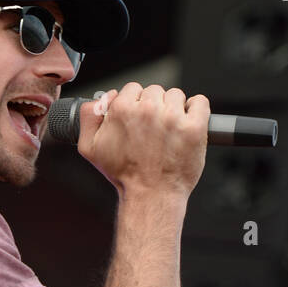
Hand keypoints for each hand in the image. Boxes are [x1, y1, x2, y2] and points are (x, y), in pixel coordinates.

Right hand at [77, 82, 210, 198]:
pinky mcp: (194, 126)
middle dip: (154, 107)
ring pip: (176, 96)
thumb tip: (101, 99)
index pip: (133, 89)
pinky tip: (187, 126)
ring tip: (168, 134)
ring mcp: (173, 117)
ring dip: (174, 110)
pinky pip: (199, 102)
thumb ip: (88, 117)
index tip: (139, 121)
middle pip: (155, 91)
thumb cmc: (124, 176)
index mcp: (123, 110)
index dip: (136, 105)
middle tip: (153, 132)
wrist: (151, 197)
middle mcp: (148, 110)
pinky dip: (196, 110)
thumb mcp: (90, 149)